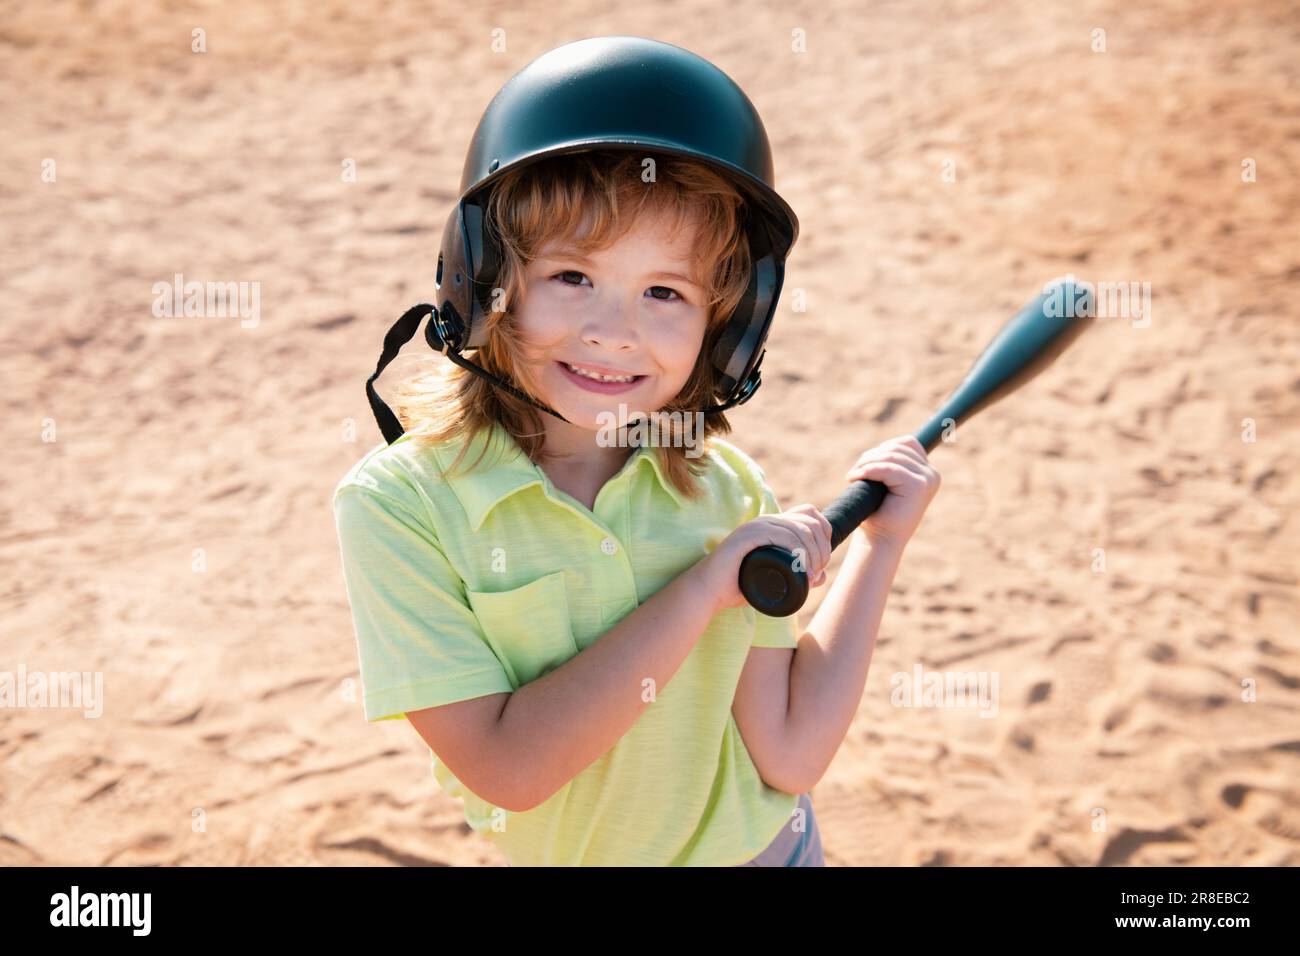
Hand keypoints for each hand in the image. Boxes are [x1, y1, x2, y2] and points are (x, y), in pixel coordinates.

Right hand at [696, 503, 833, 612]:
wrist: (708, 591)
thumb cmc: (738, 587)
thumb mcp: (774, 580)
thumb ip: (798, 577)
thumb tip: (821, 576)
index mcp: (773, 524)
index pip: (810, 514)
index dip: (824, 534)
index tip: (822, 561)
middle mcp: (766, 520)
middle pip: (810, 522)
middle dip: (822, 548)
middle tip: (816, 572)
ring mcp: (756, 526)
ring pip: (800, 529)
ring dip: (813, 553)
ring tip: (810, 575)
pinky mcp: (747, 536)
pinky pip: (781, 535)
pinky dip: (797, 551)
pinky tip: (800, 566)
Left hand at [845, 435, 940, 548]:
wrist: (879, 539)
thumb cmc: (878, 512)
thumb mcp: (885, 481)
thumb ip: (891, 462)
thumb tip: (886, 446)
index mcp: (927, 471)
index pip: (907, 443)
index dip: (882, 449)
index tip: (864, 465)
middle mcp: (932, 474)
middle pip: (897, 447)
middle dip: (871, 456)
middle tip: (855, 472)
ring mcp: (928, 479)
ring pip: (891, 456)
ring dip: (866, 463)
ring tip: (854, 475)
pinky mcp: (919, 486)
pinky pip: (888, 468)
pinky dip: (868, 470)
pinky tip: (855, 478)